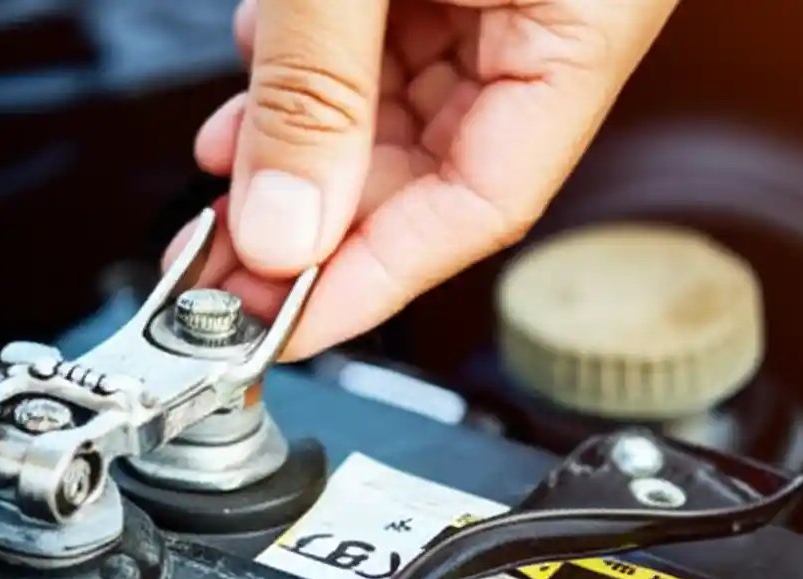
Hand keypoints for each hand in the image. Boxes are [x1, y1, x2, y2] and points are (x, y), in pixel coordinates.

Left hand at [167, 0, 677, 358]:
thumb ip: (316, 90)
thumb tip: (281, 229)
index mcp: (583, 22)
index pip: (479, 207)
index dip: (369, 279)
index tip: (280, 325)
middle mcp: (549, 19)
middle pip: (426, 173)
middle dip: (310, 222)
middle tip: (219, 266)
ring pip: (391, 115)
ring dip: (296, 152)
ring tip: (219, 178)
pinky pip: (379, 48)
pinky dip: (310, 76)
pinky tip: (257, 80)